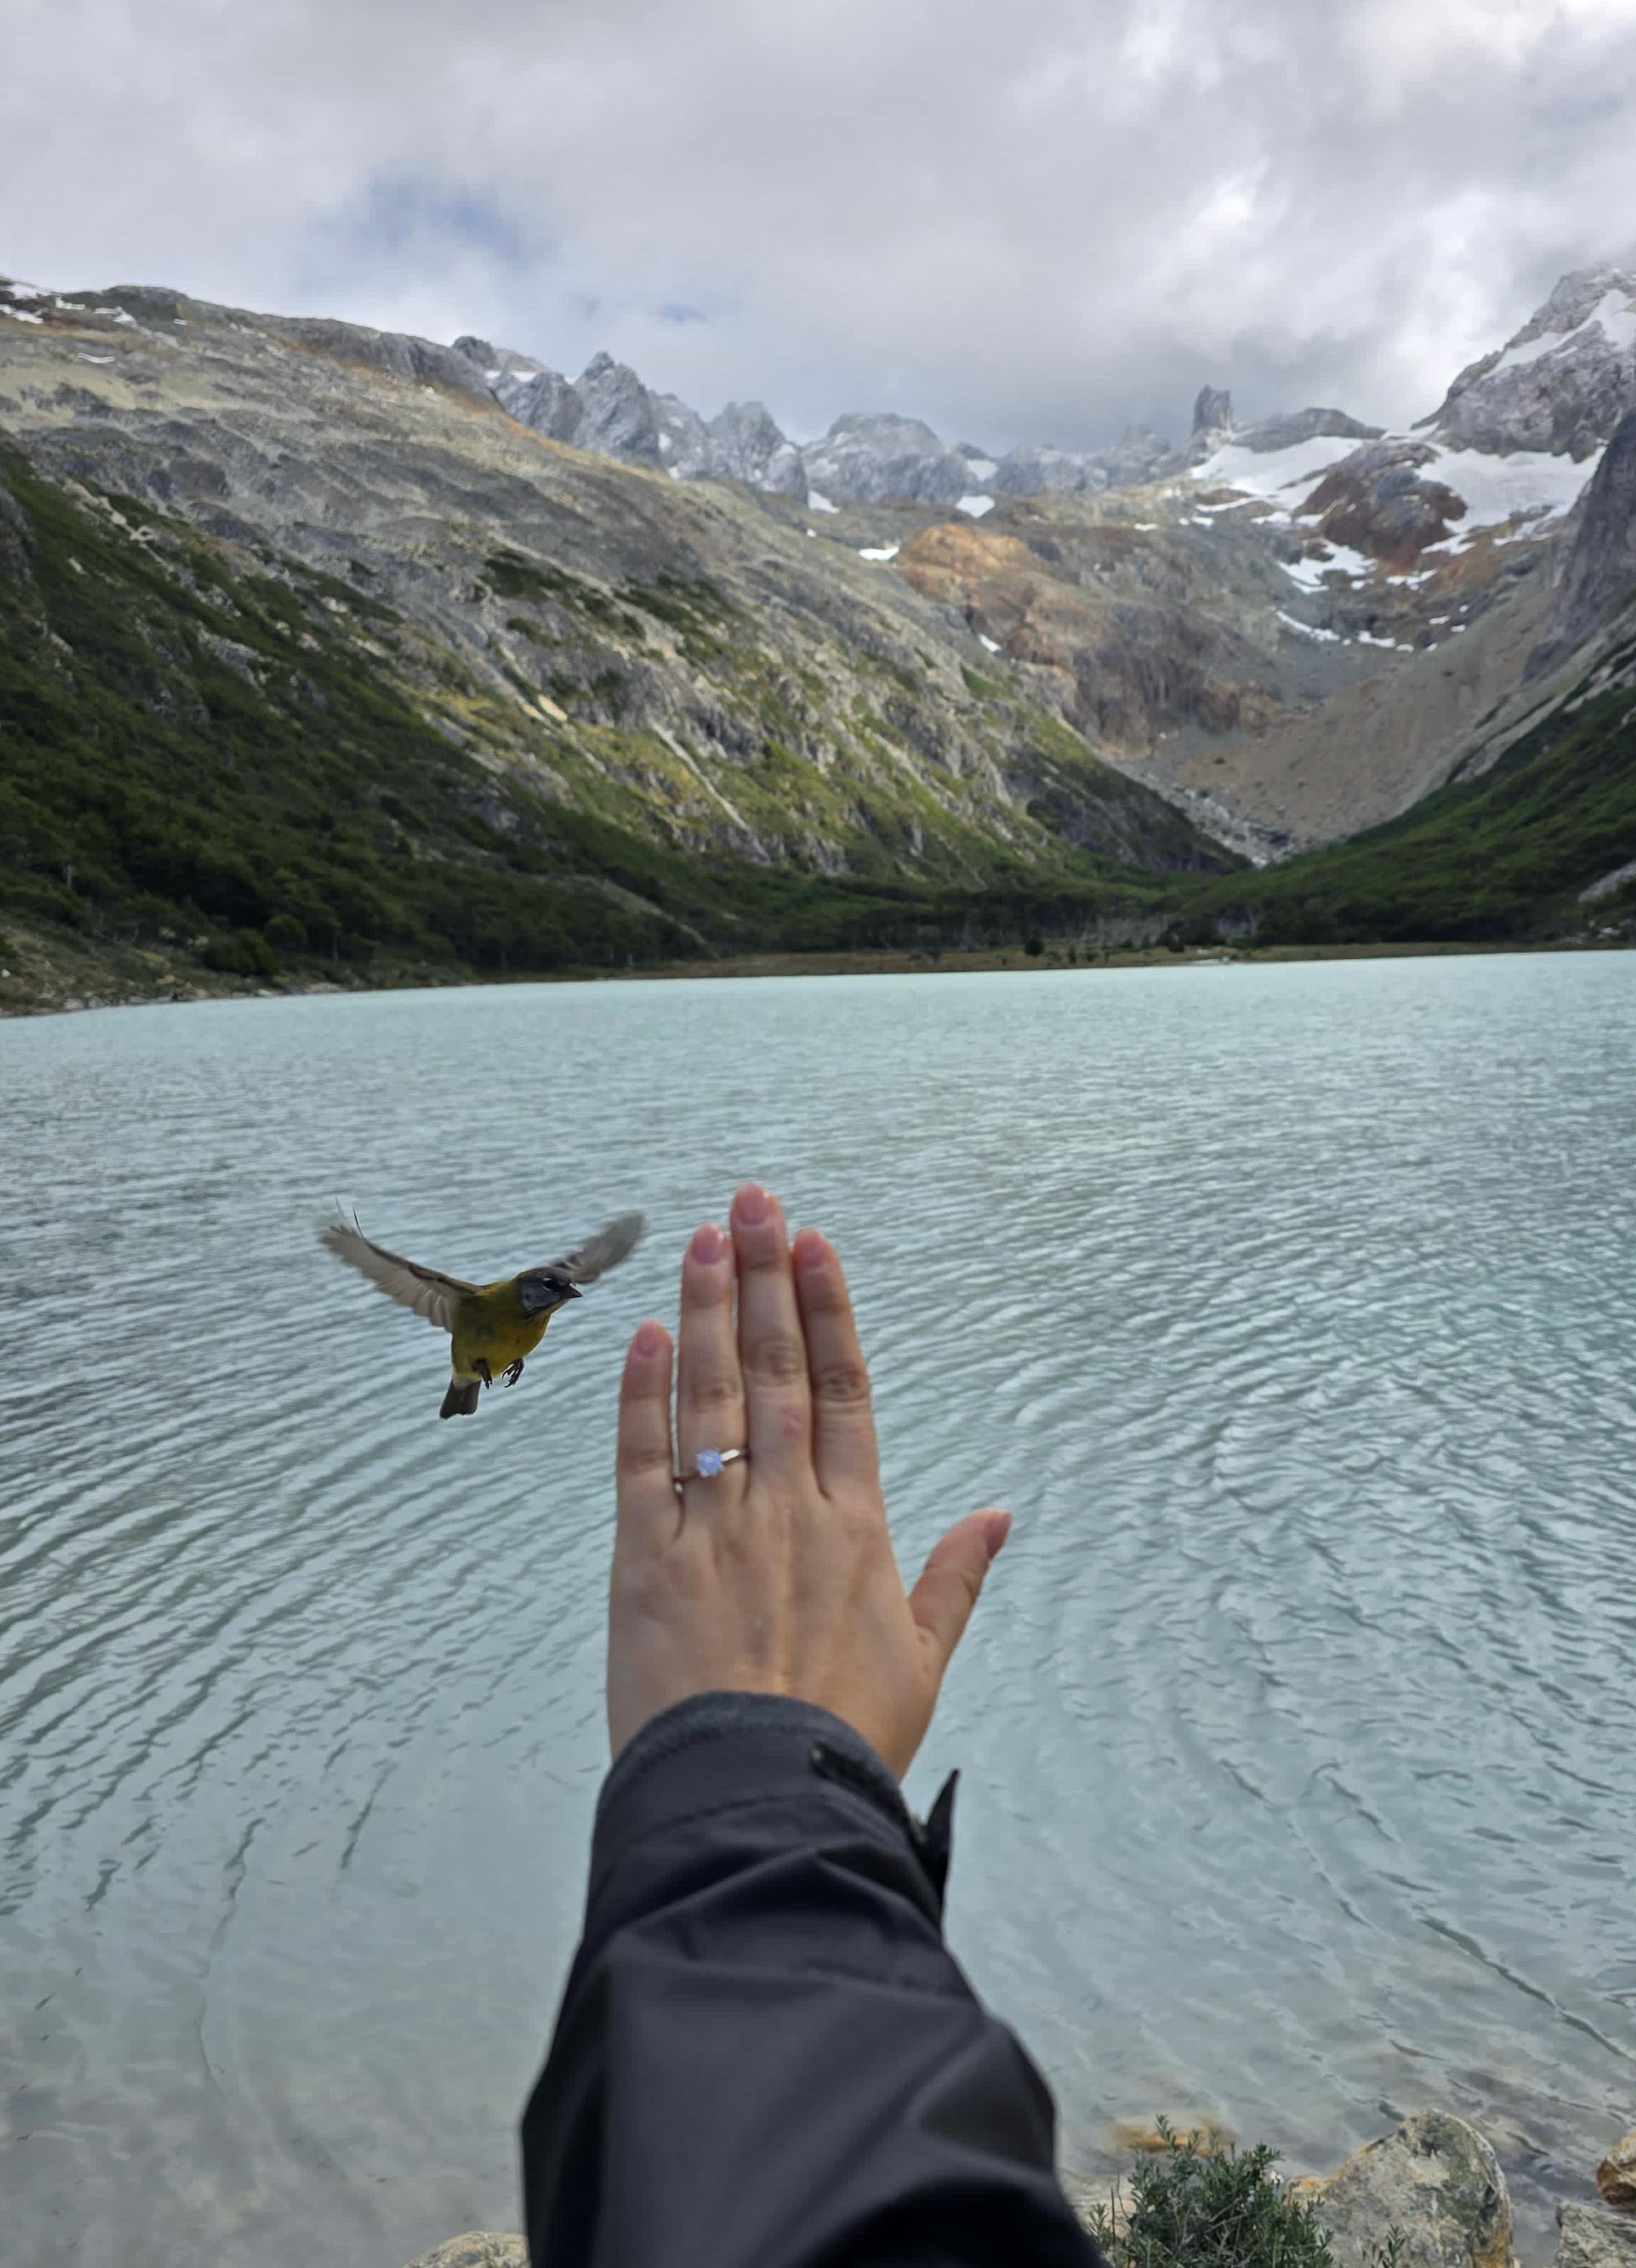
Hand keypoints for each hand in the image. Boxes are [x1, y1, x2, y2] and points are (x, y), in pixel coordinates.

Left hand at [606, 1182, 1009, 1776]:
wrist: (762, 1804)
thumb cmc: (842, 1742)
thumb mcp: (921, 1661)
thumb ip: (955, 1578)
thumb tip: (999, 1516)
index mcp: (856, 1528)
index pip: (843, 1390)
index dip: (828, 1310)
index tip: (815, 1245)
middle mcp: (788, 1510)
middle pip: (778, 1370)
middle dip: (764, 1279)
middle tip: (753, 1202)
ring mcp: (717, 1529)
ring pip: (713, 1396)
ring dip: (707, 1312)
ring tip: (701, 1239)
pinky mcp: (647, 1561)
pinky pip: (642, 1461)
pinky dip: (642, 1396)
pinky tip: (645, 1336)